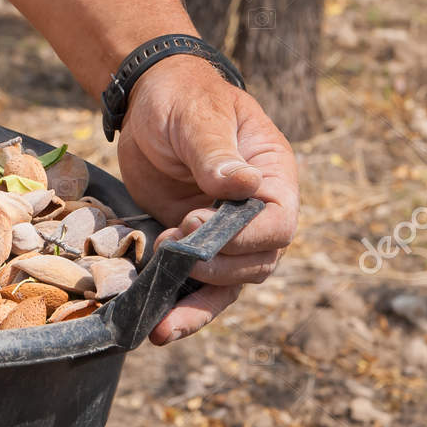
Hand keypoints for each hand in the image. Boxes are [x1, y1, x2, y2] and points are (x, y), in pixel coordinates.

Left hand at [116, 55, 299, 344]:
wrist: (149, 101)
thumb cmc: (182, 97)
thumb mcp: (197, 116)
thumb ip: (215, 152)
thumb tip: (242, 185)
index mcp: (272, 177)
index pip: (277, 224)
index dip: (243, 238)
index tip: (196, 225)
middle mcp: (257, 213)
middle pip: (255, 264)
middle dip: (213, 269)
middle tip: (168, 247)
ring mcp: (225, 234)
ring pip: (226, 286)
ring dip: (196, 308)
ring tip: (161, 328)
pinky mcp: (192, 246)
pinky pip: (194, 286)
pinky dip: (177, 305)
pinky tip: (153, 324)